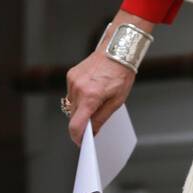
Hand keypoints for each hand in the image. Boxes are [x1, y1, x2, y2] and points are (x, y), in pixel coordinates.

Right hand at [64, 10, 151, 146]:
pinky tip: (91, 90)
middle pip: (73, 116)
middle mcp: (78, 89)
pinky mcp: (70, 75)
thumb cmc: (121, 74)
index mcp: (91, 97)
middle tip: (93, 123)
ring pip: (71, 105)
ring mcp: (72, 81)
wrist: (117, 51)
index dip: (77, 137)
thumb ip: (102, 118)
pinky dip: (79, 96)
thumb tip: (93, 132)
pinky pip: (71, 93)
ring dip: (81, 108)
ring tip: (96, 101)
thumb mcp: (117, 101)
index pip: (75, 125)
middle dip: (82, 122)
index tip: (81, 142)